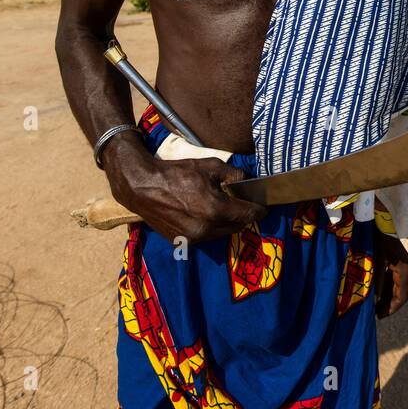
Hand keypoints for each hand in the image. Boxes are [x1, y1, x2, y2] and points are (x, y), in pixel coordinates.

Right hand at [103, 134, 260, 243]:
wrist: (143, 186)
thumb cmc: (177, 173)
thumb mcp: (210, 166)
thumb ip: (233, 174)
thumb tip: (246, 180)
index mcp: (215, 210)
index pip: (247, 215)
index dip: (258, 211)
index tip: (264, 208)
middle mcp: (206, 228)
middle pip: (235, 227)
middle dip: (241, 217)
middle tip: (242, 206)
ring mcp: (192, 238)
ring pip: (219, 234)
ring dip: (224, 224)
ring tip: (221, 209)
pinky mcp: (180, 242)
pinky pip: (203, 236)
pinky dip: (208, 228)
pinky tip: (203, 215)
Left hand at [373, 228, 407, 317]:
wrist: (398, 210)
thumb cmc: (387, 231)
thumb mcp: (379, 254)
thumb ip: (376, 276)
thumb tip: (372, 297)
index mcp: (404, 271)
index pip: (401, 297)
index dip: (391, 309)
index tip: (379, 317)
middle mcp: (406, 269)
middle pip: (397, 291)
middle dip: (385, 302)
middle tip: (371, 311)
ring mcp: (403, 262)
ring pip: (394, 282)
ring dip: (384, 292)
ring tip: (369, 299)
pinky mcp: (399, 256)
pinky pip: (392, 273)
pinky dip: (384, 280)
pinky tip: (373, 284)